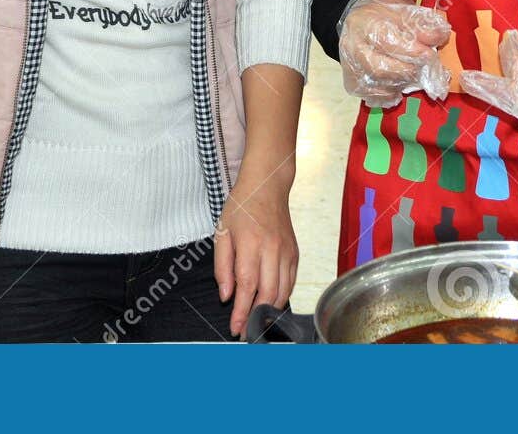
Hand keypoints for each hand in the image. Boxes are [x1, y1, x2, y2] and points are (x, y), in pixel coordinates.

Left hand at [214, 161, 298, 338]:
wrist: (267, 186)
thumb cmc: (242, 207)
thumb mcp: (222, 232)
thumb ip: (222, 266)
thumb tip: (226, 295)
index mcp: (251, 244)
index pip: (246, 286)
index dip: (241, 311)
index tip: (235, 328)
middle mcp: (272, 250)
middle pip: (268, 294)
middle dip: (256, 317)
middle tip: (245, 331)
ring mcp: (286, 252)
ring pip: (282, 291)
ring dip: (270, 311)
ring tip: (256, 321)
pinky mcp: (295, 253)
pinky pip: (290, 282)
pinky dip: (281, 297)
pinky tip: (270, 303)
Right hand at [338, 0, 451, 107]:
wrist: (357, 23)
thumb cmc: (382, 16)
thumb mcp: (401, 10)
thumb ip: (420, 23)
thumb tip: (440, 36)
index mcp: (364, 23)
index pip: (387, 41)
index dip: (412, 51)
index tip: (430, 54)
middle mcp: (352, 47)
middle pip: (380, 68)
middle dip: (409, 71)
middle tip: (426, 68)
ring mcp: (350, 67)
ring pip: (377, 85)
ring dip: (402, 83)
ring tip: (415, 76)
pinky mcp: (353, 83)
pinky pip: (373, 96)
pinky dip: (391, 94)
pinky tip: (400, 87)